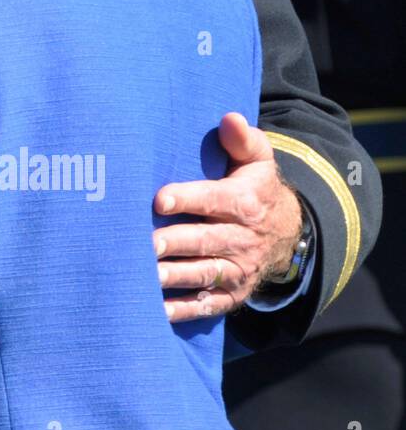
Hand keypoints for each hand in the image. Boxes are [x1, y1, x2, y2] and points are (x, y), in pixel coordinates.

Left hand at [153, 112, 303, 322]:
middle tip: (146, 244)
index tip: (159, 200)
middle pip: (206, 241)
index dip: (188, 200)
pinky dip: (183, 310)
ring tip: (145, 277)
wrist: (285, 231)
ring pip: (204, 274)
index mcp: (246, 203)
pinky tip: (157, 310)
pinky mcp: (231, 294)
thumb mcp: (257, 159)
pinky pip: (208, 305)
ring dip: (174, 277)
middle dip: (175, 243)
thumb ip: (243, 139)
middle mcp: (243, 239)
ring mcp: (238, 270)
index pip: (215, 200)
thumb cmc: (254, 187)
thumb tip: (229, 119)